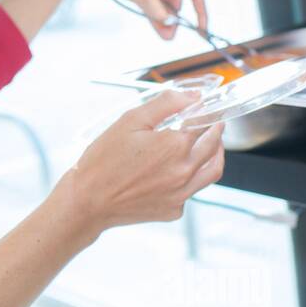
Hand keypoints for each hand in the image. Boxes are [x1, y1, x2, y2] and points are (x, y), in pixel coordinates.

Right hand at [52, 89, 224, 241]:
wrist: (89, 201)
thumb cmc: (103, 161)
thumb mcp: (130, 121)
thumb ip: (165, 104)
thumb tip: (193, 97)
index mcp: (175, 145)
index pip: (204, 121)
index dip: (208, 110)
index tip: (207, 105)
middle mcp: (184, 170)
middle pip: (214, 145)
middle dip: (216, 129)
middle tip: (213, 121)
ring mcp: (181, 193)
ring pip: (213, 170)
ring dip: (216, 153)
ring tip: (212, 143)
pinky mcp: (174, 210)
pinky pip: (193, 191)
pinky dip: (194, 177)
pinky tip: (181, 169)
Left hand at [83, 0, 206, 39]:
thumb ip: (156, 12)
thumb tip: (169, 30)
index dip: (200, 14)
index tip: (200, 31)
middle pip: (177, 2)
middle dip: (173, 19)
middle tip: (167, 36)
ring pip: (163, 2)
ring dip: (160, 15)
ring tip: (154, 25)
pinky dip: (150, 8)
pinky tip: (144, 11)